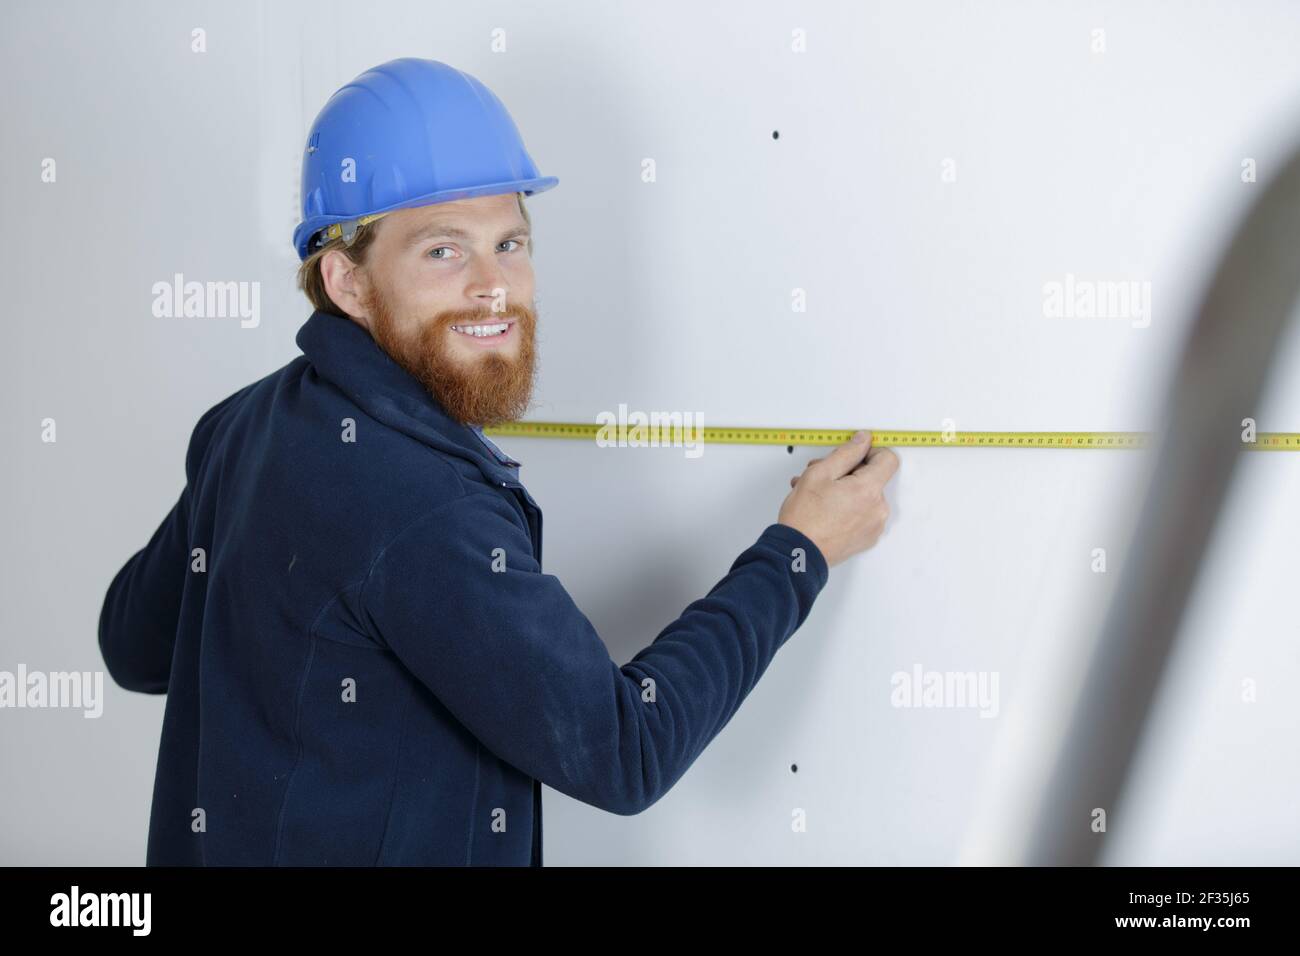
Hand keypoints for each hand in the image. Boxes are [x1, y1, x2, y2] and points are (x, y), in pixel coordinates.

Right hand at [777, 431, 898, 567]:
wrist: (798, 554)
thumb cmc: (804, 519)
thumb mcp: (819, 474)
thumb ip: (846, 453)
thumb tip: (863, 440)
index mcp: (869, 490)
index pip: (888, 459)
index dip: (871, 451)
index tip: (855, 454)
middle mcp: (877, 509)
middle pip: (873, 478)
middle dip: (849, 471)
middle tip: (823, 474)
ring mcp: (874, 526)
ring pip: (866, 495)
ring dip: (845, 489)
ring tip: (819, 494)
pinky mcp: (867, 538)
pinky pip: (863, 513)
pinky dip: (848, 507)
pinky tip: (826, 508)